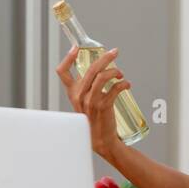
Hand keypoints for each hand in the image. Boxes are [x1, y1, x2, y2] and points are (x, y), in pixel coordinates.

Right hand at [56, 45, 129, 160]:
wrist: (100, 139)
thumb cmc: (94, 118)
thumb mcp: (84, 101)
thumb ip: (87, 87)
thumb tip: (101, 68)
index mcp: (72, 92)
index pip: (62, 72)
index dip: (68, 58)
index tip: (76, 48)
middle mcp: (79, 95)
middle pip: (90, 69)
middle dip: (105, 58)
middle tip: (115, 52)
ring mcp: (91, 101)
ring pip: (102, 77)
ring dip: (115, 71)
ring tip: (120, 74)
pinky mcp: (103, 106)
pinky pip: (115, 88)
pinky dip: (123, 83)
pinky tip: (126, 84)